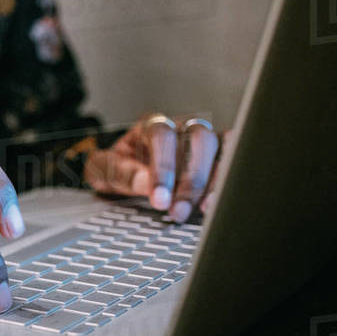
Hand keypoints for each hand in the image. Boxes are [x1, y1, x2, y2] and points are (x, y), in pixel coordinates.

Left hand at [84, 114, 223, 222]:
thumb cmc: (115, 166)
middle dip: (191, 179)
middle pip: (199, 139)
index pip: (162, 137)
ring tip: (200, 211)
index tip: (160, 199)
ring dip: (213, 183)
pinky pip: (233, 162)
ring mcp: (203, 142)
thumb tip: (147, 183)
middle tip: (178, 210)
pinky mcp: (217, 157)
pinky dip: (228, 181)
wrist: (121, 171)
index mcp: (151, 125)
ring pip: (222, 150)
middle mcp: (181, 128)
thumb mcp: (103, 169)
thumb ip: (122, 173)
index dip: (163, 168)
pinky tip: (217, 203)